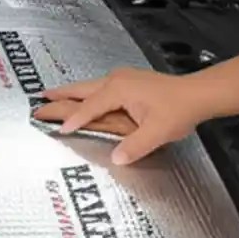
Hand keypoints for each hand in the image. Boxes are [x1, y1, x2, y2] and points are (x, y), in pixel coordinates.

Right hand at [32, 68, 219, 164]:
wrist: (199, 94)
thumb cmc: (179, 109)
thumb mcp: (157, 132)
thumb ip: (134, 146)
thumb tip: (116, 159)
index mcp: (119, 90)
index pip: (90, 107)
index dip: (74, 120)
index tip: (60, 130)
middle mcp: (117, 81)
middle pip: (81, 89)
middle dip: (60, 95)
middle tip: (40, 101)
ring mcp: (123, 78)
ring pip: (89, 86)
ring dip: (70, 91)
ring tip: (52, 95)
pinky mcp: (129, 81)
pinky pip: (99, 86)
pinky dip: (85, 92)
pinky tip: (83, 95)